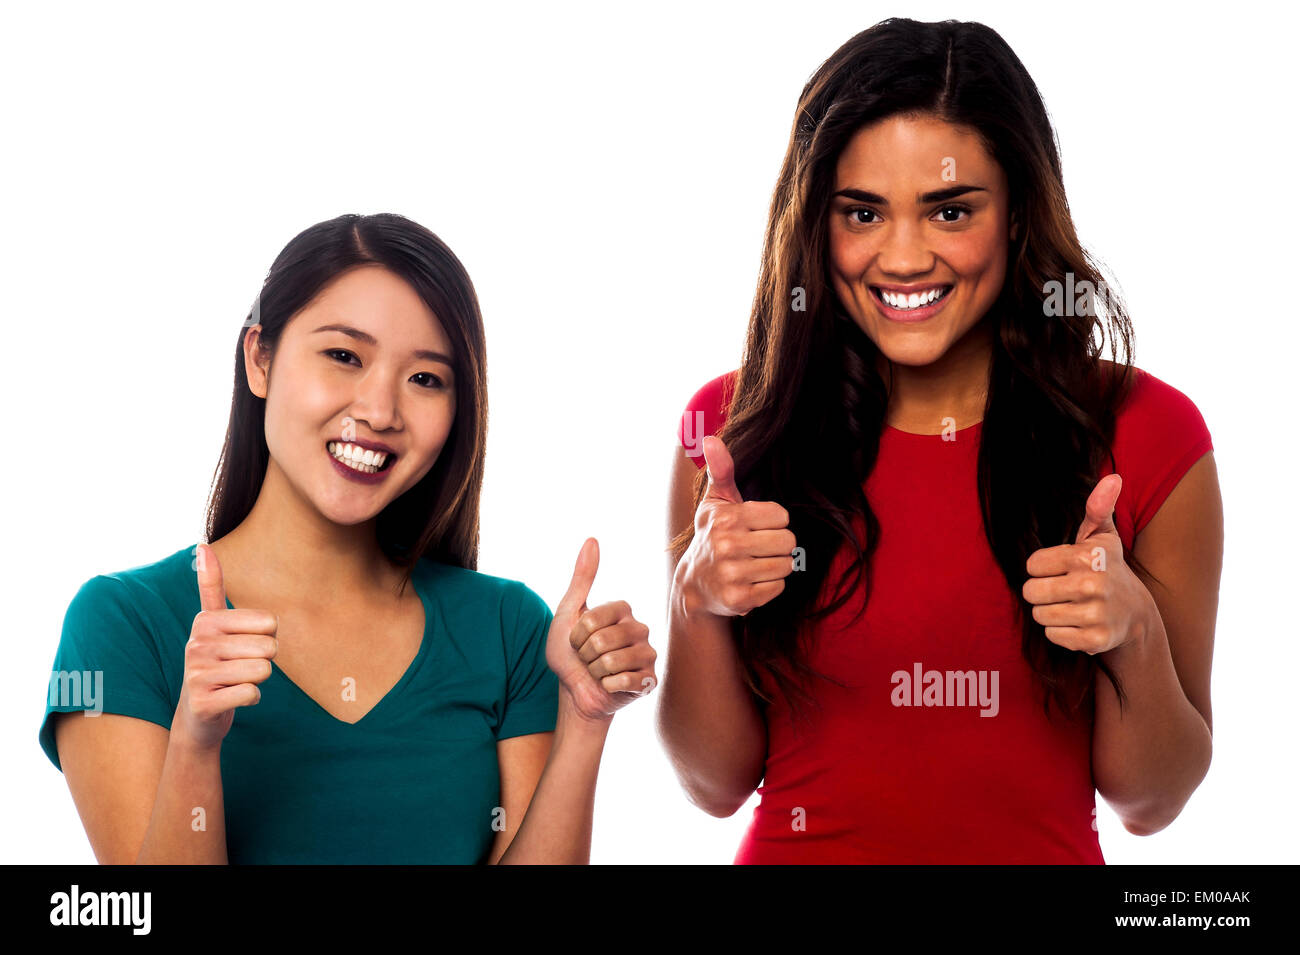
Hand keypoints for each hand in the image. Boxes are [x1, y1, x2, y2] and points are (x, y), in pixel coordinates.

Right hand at [174, 543, 278, 749]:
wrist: (197, 715)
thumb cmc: (216, 663)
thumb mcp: (213, 624)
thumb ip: (210, 586)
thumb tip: (202, 544)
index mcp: (205, 620)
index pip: (270, 622)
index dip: (267, 637)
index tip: (242, 645)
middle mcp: (196, 643)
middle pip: (270, 647)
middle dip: (263, 661)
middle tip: (239, 668)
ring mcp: (197, 673)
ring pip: (263, 671)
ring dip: (257, 681)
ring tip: (234, 682)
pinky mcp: (203, 701)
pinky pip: (251, 693)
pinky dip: (250, 698)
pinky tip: (230, 698)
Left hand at [546, 538, 655, 721]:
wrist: (575, 692)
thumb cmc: (570, 653)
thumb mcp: (569, 612)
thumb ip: (582, 577)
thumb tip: (592, 539)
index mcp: (623, 610)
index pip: (593, 619)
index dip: (577, 635)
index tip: (578, 640)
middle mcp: (640, 628)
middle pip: (602, 641)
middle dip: (585, 655)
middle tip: (588, 659)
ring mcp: (648, 654)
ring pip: (612, 661)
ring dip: (595, 672)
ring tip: (598, 672)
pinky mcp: (650, 679)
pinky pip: (624, 680)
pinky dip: (608, 686)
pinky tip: (611, 685)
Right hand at [676, 435, 797, 617]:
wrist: (695, 584)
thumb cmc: (712, 535)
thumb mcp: (716, 502)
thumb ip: (721, 470)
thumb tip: (710, 438)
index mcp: (728, 518)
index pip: (782, 516)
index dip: (772, 522)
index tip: (754, 527)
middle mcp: (728, 545)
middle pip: (789, 541)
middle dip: (778, 545)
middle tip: (758, 548)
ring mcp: (733, 574)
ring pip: (786, 565)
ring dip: (775, 566)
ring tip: (754, 564)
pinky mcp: (740, 599)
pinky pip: (778, 587)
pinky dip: (769, 586)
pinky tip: (751, 582)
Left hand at [1022, 474, 1153, 654]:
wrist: (1136, 614)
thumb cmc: (1107, 569)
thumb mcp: (1102, 537)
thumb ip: (1098, 508)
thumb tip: (1112, 478)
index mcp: (1087, 556)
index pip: (1031, 565)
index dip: (1042, 568)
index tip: (1063, 568)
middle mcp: (1093, 585)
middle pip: (1031, 592)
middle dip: (1041, 592)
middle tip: (1064, 590)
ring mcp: (1096, 614)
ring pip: (1040, 615)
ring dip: (1050, 613)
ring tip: (1073, 606)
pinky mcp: (1095, 641)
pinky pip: (1053, 636)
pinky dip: (1061, 633)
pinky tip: (1080, 624)